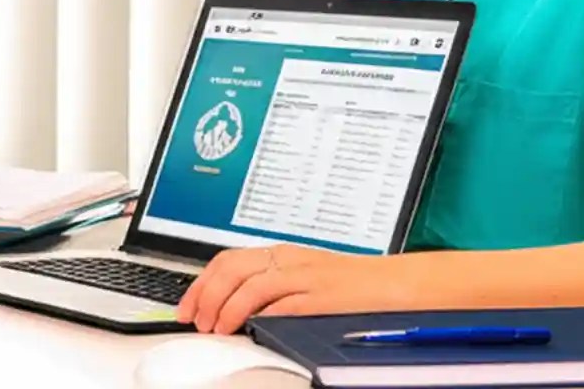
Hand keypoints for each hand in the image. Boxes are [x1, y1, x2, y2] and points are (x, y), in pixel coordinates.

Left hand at [175, 243, 419, 334]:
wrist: (396, 285)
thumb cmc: (354, 287)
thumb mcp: (305, 278)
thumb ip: (272, 287)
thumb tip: (234, 309)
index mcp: (282, 254)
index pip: (228, 260)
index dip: (201, 283)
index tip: (186, 306)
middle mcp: (289, 261)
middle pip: (231, 269)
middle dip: (204, 295)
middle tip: (195, 319)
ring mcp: (305, 277)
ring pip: (250, 285)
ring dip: (225, 308)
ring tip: (215, 328)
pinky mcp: (321, 297)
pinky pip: (282, 304)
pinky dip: (259, 316)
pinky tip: (248, 328)